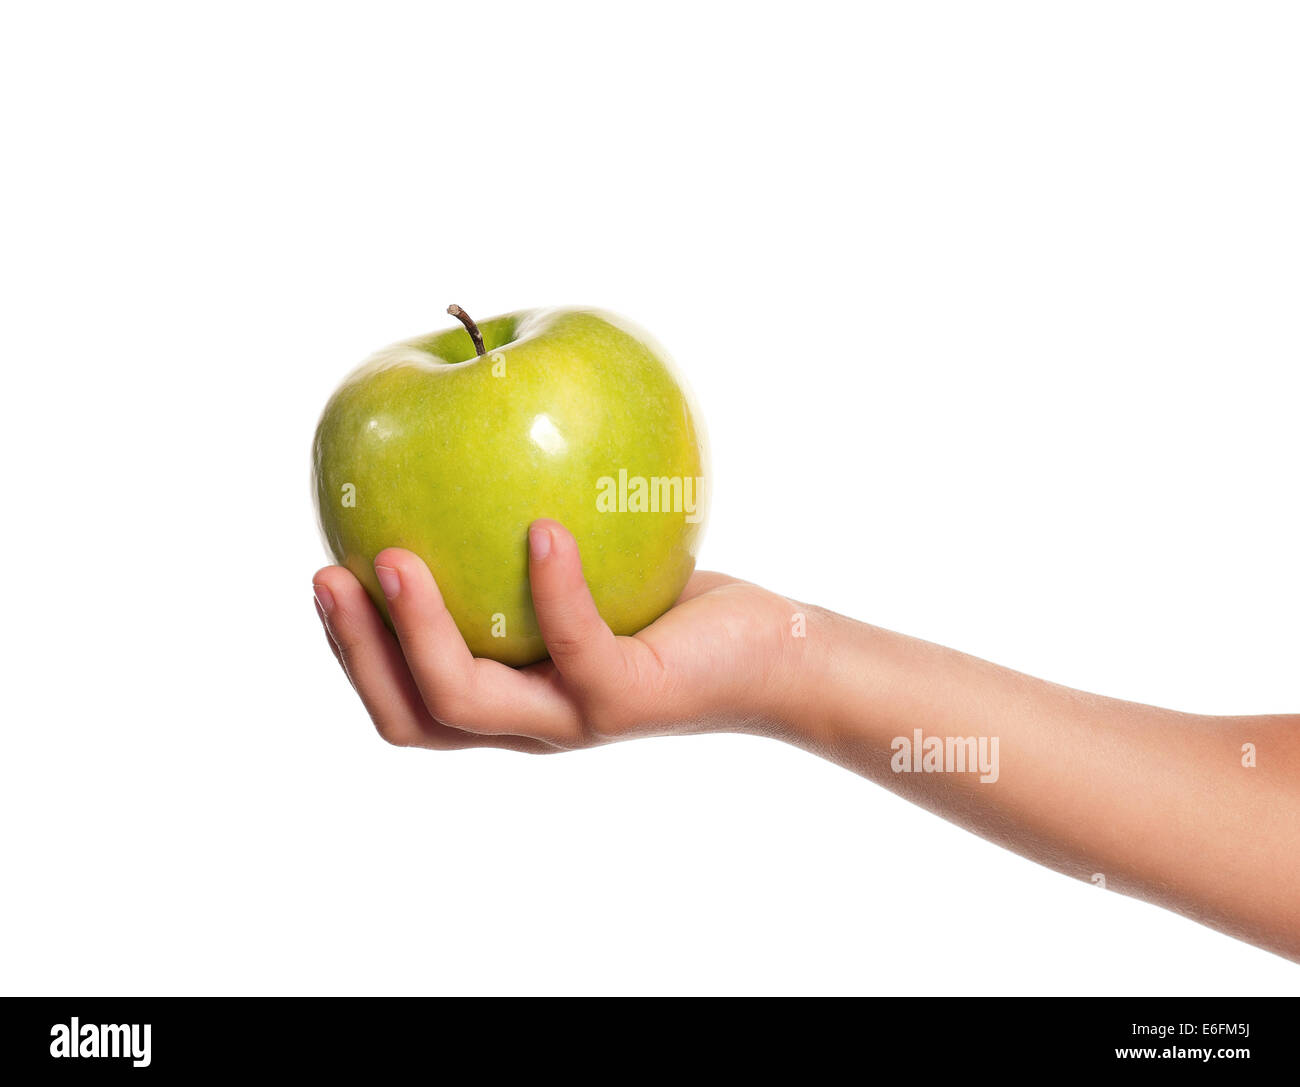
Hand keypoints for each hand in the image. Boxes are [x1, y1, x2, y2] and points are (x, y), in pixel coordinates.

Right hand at [312, 520, 808, 751]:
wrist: (776, 655)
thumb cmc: (676, 606)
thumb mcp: (590, 574)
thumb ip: (527, 548)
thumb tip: (473, 455)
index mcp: (511, 698)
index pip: (405, 699)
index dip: (352, 651)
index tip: (323, 573)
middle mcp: (532, 722)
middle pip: (413, 715)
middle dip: (357, 651)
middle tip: (328, 573)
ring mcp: (577, 718)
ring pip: (466, 699)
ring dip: (419, 630)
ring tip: (395, 558)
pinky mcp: (629, 697)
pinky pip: (576, 645)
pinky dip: (551, 588)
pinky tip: (543, 529)